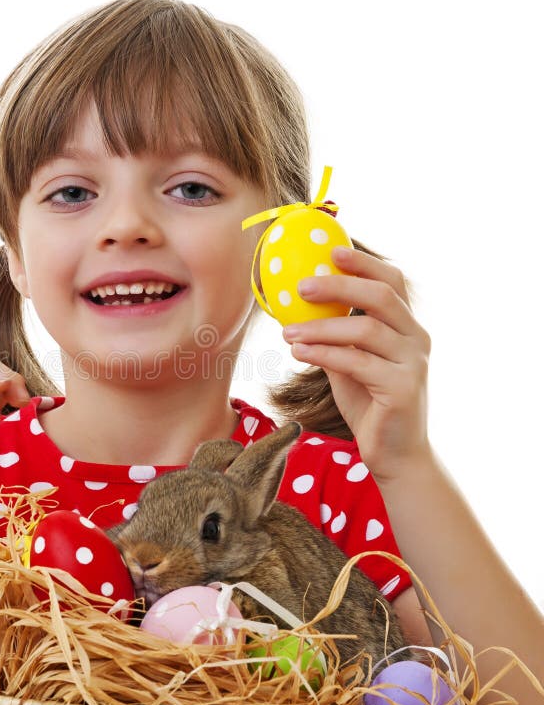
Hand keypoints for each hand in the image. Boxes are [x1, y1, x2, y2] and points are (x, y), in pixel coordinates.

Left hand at [281, 246, 431, 482]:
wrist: (395, 454)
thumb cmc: (370, 404)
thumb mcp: (350, 363)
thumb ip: (336, 337)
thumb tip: (297, 310)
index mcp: (407, 327)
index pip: (392, 282)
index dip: (364, 263)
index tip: (331, 250)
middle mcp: (416, 339)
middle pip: (381, 296)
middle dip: (339, 285)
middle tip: (301, 285)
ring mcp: (412, 363)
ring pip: (365, 330)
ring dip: (320, 327)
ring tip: (287, 332)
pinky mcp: (402, 389)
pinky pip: (357, 362)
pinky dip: (323, 354)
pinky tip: (299, 352)